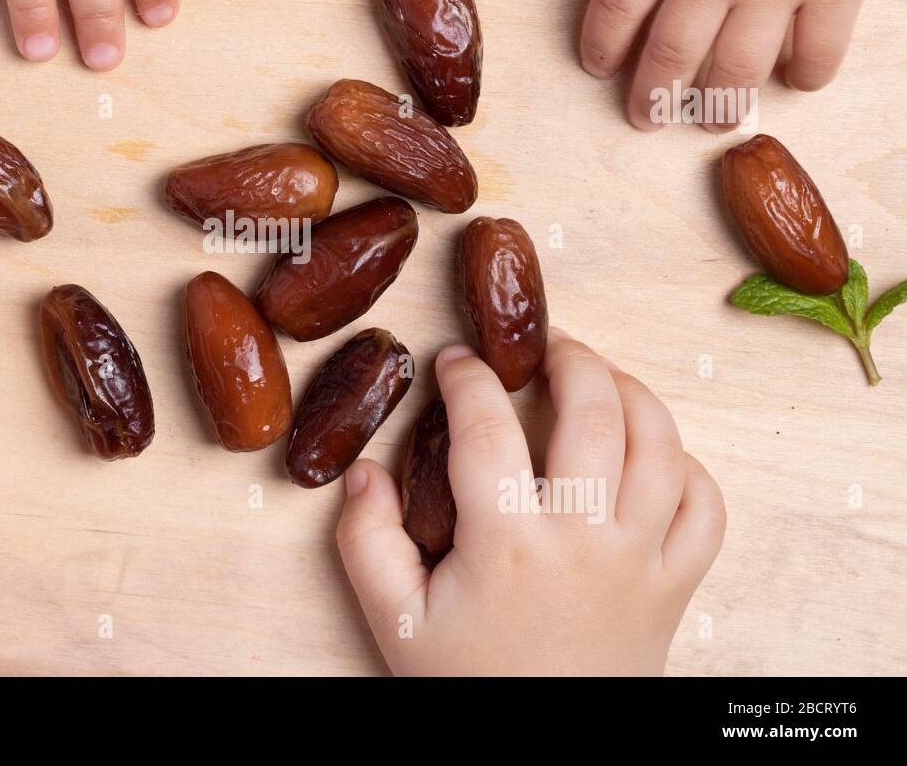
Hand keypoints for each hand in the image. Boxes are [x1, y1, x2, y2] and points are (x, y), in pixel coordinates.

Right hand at [336, 330, 724, 675]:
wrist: (549, 753)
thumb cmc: (473, 685)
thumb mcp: (397, 623)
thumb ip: (367, 544)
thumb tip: (363, 474)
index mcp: (507, 544)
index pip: (486, 429)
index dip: (468, 379)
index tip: (454, 360)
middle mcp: (584, 541)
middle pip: (595, 414)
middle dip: (570, 359)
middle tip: (545, 345)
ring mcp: (640, 561)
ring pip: (662, 448)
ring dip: (635, 395)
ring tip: (602, 377)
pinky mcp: (675, 586)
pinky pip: (706, 510)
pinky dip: (689, 468)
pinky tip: (656, 453)